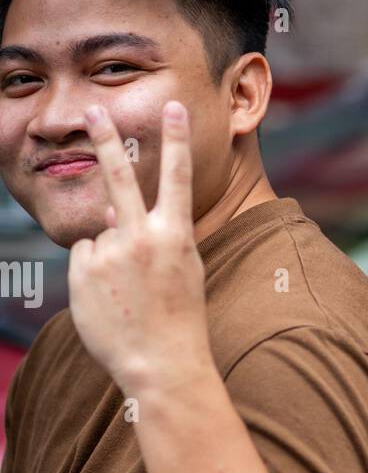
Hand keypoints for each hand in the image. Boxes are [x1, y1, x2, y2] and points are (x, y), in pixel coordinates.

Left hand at [68, 101, 211, 396]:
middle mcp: (141, 239)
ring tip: (128, 295)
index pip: (177, 178)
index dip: (176, 139)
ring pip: (101, 236)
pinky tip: (111, 301)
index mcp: (175, 237)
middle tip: (93, 111)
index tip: (174, 107)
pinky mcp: (82, 273)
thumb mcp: (180, 272)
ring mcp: (109, 255)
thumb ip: (152, 237)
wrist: (161, 365)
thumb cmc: (180, 321)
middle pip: (119, 178)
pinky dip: (94, 275)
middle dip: (106, 140)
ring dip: (109, 257)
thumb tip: (112, 211)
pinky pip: (85, 259)